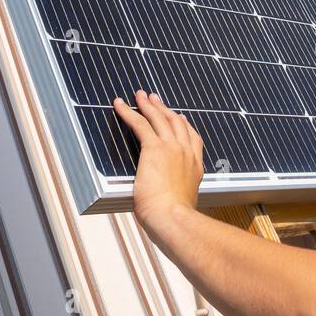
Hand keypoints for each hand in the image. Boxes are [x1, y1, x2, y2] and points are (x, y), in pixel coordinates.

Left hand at [113, 91, 202, 241]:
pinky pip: (140, 123)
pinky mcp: (154, 148)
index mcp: (195, 168)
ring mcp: (172, 149)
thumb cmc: (175, 220)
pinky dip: (128, 112)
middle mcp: (186, 154)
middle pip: (176, 123)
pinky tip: (119, 105)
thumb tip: (170, 202)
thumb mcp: (184, 204)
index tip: (180, 117)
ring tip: (139, 95)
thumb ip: (178, 196)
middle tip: (155, 99)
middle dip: (164, 109)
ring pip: (159, 118)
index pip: (193, 139)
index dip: (184, 125)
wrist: (174, 219)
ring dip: (148, 104)